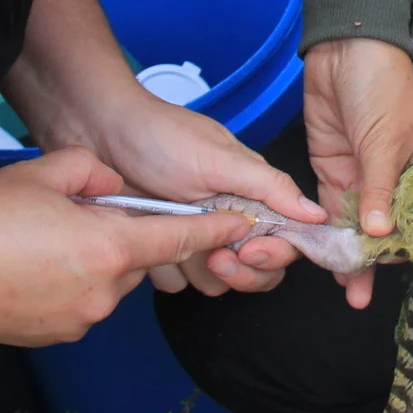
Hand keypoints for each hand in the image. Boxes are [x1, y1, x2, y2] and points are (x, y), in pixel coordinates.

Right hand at [0, 148, 251, 343]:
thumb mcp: (42, 173)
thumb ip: (92, 172)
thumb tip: (111, 185)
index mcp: (110, 248)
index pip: (182, 237)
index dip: (215, 228)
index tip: (242, 223)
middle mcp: (106, 291)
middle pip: (139, 258)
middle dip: (121, 236)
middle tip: (74, 214)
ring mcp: (82, 319)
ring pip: (108, 281)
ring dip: (91, 262)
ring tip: (38, 240)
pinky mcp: (57, 337)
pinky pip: (81, 303)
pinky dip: (68, 284)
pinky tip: (29, 267)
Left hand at [59, 87, 325, 296]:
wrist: (96, 130)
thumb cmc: (159, 135)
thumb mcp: (219, 158)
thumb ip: (270, 187)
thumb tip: (317, 216)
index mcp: (251, 197)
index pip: (284, 244)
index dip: (272, 256)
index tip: (249, 251)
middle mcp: (227, 220)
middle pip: (254, 272)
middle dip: (236, 270)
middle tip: (211, 254)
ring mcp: (193, 236)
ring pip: (210, 282)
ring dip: (191, 263)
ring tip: (170, 232)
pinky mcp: (160, 248)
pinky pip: (170, 281)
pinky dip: (156, 265)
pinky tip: (144, 236)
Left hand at [303, 37, 412, 308]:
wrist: (345, 47)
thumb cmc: (382, 86)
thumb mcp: (385, 139)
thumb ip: (380, 188)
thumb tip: (380, 232)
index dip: (403, 249)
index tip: (389, 276)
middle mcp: (393, 179)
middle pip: (382, 229)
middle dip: (370, 262)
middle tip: (357, 297)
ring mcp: (361, 176)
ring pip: (353, 226)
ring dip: (345, 255)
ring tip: (341, 289)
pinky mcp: (332, 170)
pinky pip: (328, 209)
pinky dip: (324, 233)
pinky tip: (324, 260)